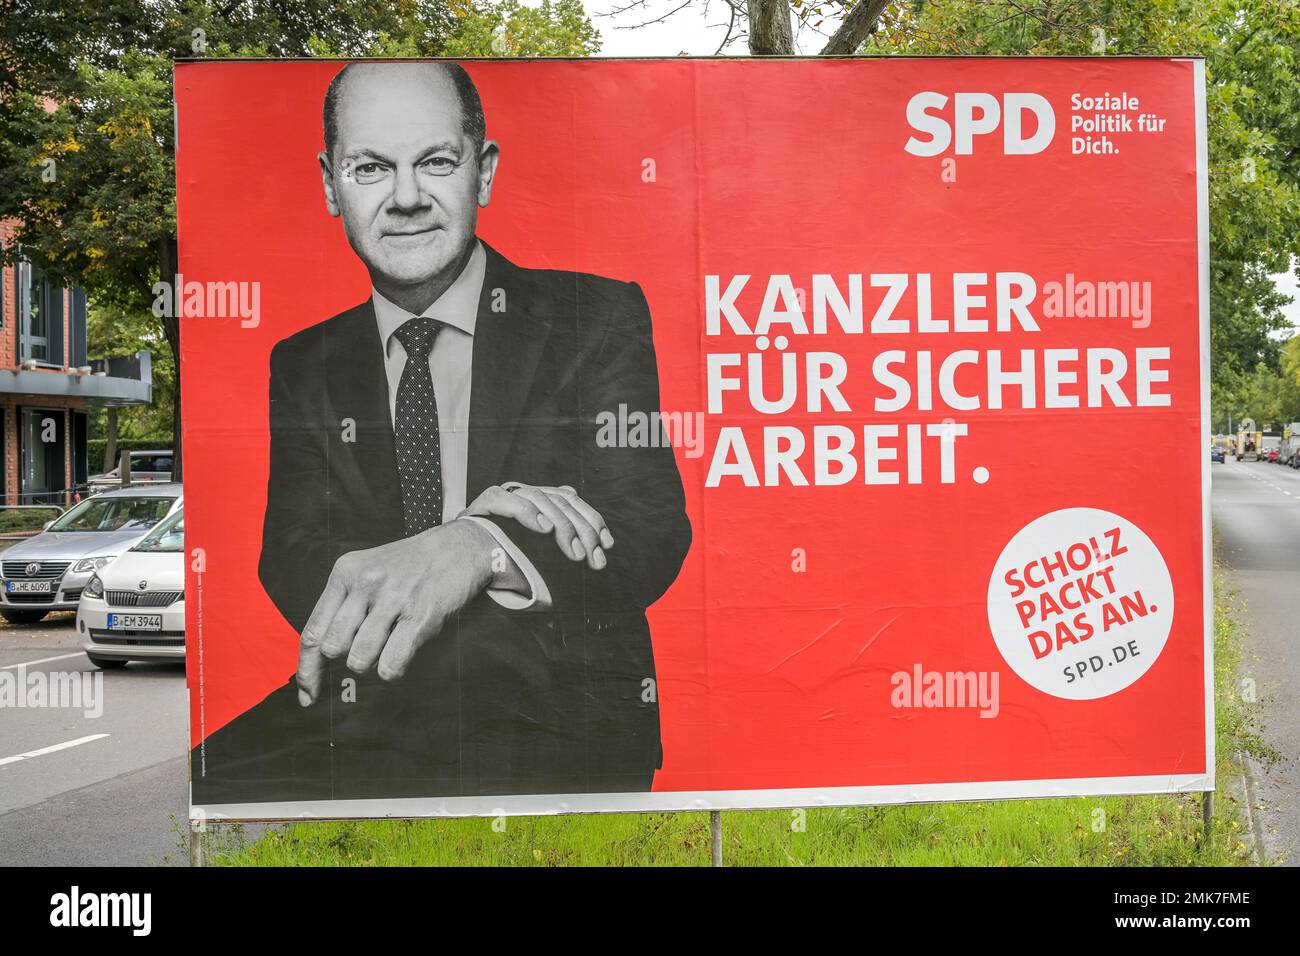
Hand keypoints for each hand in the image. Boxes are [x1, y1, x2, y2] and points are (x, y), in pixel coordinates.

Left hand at [295, 519, 502, 704]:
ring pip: (360, 657)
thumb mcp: (368, 571)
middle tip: (367, 651)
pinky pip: (392, 661)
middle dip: (347, 659)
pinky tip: (401, 655)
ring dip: (372, 664)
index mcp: (345, 572)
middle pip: (334, 647)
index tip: (309, 694)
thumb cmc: (410, 565)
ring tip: (388, 647)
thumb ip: (344, 605)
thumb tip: (321, 654)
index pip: (313, 631)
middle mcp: (365, 583)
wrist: (458, 547)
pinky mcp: (420, 613)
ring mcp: (393, 598)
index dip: (307, 669)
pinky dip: (393, 670)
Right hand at [460, 483, 613, 570]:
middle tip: (593, 558)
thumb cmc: (501, 554)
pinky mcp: (486, 501)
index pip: (573, 502)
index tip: (607, 544)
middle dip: (583, 531)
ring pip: (540, 499)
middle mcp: (525, 492)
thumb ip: (559, 537)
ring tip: (575, 554)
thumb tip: (588, 531)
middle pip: (562, 501)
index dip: (593, 520)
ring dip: (562, 527)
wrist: (460, 556)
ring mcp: (506, 494)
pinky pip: (508, 501)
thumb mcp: (538, 549)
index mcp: (540, 500)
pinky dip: (527, 513)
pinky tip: (544, 529)